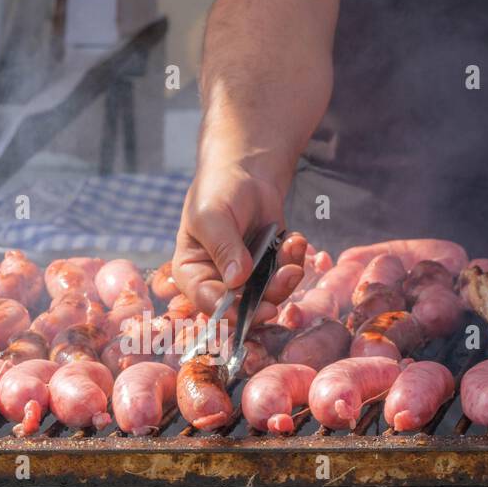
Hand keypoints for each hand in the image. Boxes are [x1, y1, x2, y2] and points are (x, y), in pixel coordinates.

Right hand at [174, 160, 305, 316]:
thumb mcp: (213, 216)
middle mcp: (217, 282)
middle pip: (244, 306)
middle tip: (290, 273)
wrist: (245, 174)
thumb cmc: (217, 191)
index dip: (235, 312)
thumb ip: (224, 248)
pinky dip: (294, 260)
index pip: (210, 303)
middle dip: (271, 294)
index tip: (263, 309)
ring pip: (269, 294)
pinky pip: (284, 277)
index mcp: (192, 274)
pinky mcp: (267, 269)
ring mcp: (245, 278)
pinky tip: (295, 239)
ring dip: (287, 274)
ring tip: (294, 244)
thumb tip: (237, 279)